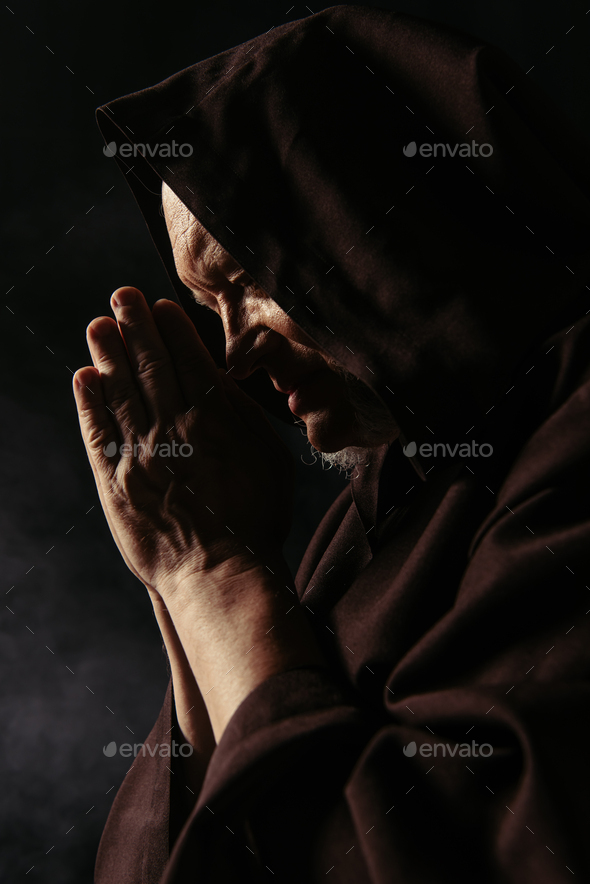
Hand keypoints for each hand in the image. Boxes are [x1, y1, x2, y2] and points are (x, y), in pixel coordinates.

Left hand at [73, 286, 294, 604]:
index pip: (188, 361)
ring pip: (120, 391)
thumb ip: (243, 417)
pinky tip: (83, 378)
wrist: (221, 572)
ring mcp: (141, 453)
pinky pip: (97, 433)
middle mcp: (174, 426)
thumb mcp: (270, 460)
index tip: (160, 305)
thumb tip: (221, 380)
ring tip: (98, 325)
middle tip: (122, 296)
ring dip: (107, 354)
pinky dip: (89, 403)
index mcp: (215, 419)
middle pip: (151, 366)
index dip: (172, 329)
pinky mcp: (116, 481)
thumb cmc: (256, 519)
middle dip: (135, 326)